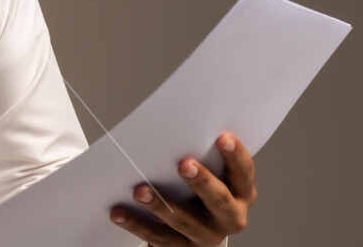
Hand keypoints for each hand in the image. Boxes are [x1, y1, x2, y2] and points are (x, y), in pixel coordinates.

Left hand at [110, 133, 256, 245]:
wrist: (197, 231)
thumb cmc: (203, 192)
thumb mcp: (213, 175)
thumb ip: (205, 156)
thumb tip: (181, 126)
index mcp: (242, 194)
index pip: (244, 174)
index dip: (236, 156)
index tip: (223, 137)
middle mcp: (230, 218)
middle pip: (219, 201)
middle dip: (202, 182)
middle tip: (184, 164)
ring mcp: (206, 236)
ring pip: (184, 222)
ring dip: (160, 206)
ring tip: (140, 191)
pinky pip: (158, 237)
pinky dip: (136, 224)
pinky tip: (118, 212)